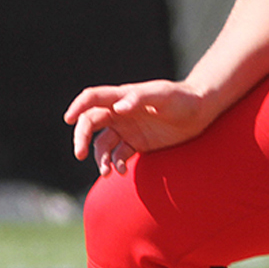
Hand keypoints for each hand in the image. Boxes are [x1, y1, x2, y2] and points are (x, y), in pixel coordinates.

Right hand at [63, 80, 214, 174]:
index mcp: (122, 96)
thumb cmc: (181, 99)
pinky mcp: (136, 144)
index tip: (68, 119)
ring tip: (107, 171)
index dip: (78, 106)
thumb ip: (140, 98)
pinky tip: (122, 171)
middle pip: (90, 123)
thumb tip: (119, 106)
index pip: (92, 98)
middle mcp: (120, 112)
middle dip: (81, 138)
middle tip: (79, 153)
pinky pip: (118, 155)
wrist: (200, 111)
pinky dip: (116, 164)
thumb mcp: (162, 96)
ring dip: (100, 157)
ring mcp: (127, 129)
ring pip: (102, 144)